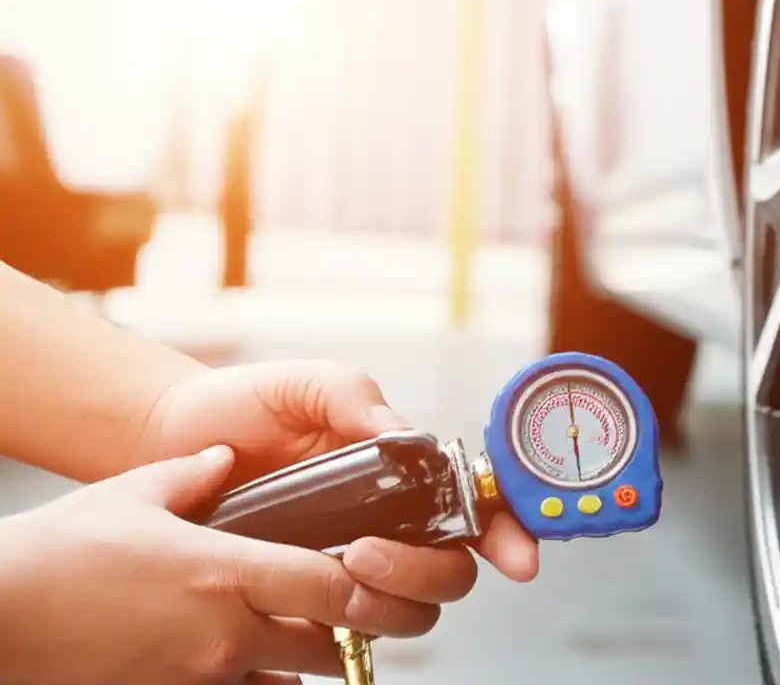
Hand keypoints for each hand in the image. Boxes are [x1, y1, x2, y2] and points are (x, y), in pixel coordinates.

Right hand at [0, 446, 447, 683]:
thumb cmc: (53, 555)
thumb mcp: (130, 495)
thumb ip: (194, 475)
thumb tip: (226, 458)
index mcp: (225, 572)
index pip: (333, 588)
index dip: (373, 587)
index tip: (384, 576)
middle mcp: (224, 633)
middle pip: (331, 647)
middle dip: (349, 631)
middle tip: (346, 608)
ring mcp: (200, 677)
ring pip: (292, 681)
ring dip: (304, 661)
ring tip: (291, 631)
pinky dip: (257, 682)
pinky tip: (243, 656)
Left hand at [137, 361, 538, 609]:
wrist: (172, 440)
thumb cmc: (244, 405)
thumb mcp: (306, 383)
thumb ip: (356, 397)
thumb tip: (406, 434)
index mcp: (407, 473)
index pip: (479, 507)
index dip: (511, 534)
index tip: (518, 558)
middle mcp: (395, 523)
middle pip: (454, 570)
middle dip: (430, 571)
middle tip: (372, 552)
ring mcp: (357, 564)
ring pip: (414, 610)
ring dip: (393, 600)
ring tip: (343, 569)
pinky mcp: (313, 596)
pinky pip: (353, 630)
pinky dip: (350, 626)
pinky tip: (315, 603)